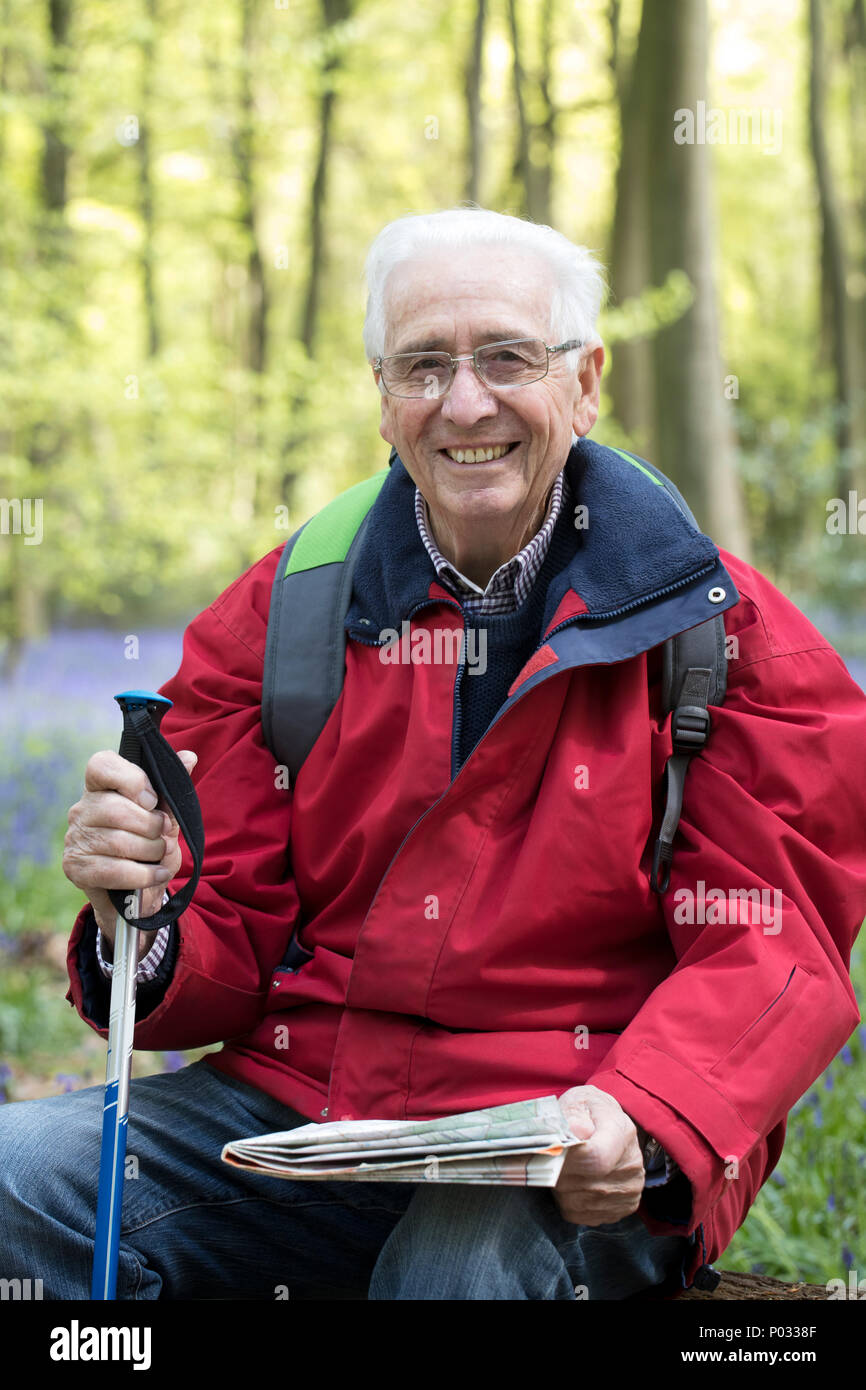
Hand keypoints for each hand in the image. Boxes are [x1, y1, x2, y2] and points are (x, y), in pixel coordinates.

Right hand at [63, 748, 197, 958]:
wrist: (139, 894)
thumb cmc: (151, 849)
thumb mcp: (167, 818)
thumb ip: (173, 788)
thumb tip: (189, 757)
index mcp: (102, 788)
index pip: (101, 765)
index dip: (129, 778)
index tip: (151, 799)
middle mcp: (82, 809)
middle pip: (116, 808)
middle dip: (151, 825)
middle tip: (162, 834)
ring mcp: (76, 839)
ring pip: (118, 841)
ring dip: (151, 851)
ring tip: (159, 856)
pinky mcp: (75, 868)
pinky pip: (115, 869)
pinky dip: (144, 875)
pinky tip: (157, 874)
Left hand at [553, 1085, 644, 1225]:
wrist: (608, 1125)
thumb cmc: (587, 1111)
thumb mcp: (578, 1102)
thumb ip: (573, 1116)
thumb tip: (574, 1133)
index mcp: (622, 1132)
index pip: (596, 1159)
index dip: (565, 1160)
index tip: (545, 1153)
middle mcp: (631, 1165)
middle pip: (583, 1183)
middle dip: (555, 1173)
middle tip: (545, 1158)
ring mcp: (630, 1190)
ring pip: (577, 1202)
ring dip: (559, 1189)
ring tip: (560, 1168)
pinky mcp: (623, 1208)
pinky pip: (580, 1215)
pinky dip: (566, 1202)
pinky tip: (569, 1183)